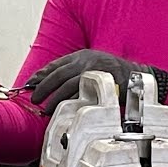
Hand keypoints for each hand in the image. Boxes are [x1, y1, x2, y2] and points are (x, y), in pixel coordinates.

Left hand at [27, 49, 147, 111]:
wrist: (137, 76)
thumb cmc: (112, 74)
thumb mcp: (91, 66)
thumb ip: (72, 72)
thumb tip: (47, 83)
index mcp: (82, 55)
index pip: (55, 65)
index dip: (41, 75)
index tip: (30, 84)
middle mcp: (87, 61)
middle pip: (59, 74)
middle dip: (44, 87)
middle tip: (34, 98)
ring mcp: (95, 71)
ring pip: (68, 85)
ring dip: (55, 99)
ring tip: (46, 109)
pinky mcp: (102, 84)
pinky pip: (82, 95)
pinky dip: (71, 103)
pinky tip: (64, 111)